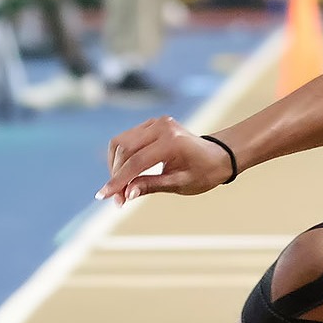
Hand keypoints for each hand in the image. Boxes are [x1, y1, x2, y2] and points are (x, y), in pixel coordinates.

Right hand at [97, 116, 234, 203]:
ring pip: (120, 143)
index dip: (118, 180)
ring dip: (115, 166)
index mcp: (172, 141)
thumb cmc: (204, 172)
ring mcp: (155, 123)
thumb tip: (126, 194)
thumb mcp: (180, 183)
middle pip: (124, 150)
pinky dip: (121, 157)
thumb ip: (151, 186)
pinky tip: (126, 174)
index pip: (137, 161)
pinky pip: (126, 140)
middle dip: (116, 175)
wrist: (219, 156)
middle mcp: (162, 127)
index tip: (104, 196)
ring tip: (121, 188)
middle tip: (118, 199)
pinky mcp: (150, 125)